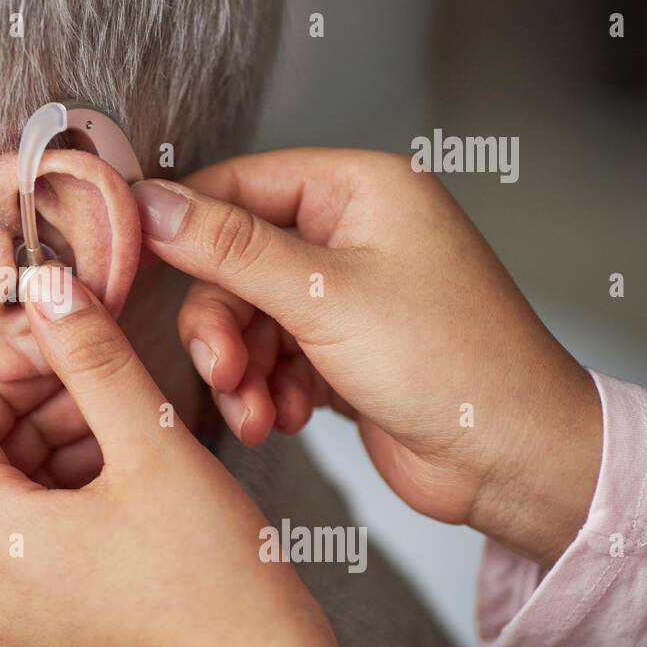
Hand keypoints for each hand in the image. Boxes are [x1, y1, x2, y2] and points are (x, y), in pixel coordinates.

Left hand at [0, 267, 352, 646]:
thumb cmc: (220, 585)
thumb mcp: (155, 446)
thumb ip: (95, 358)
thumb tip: (50, 289)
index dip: (2, 382)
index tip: (60, 362)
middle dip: (35, 419)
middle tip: (103, 396)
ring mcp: (16, 633)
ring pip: (10, 516)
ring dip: (56, 464)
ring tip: (129, 443)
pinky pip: (34, 564)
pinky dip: (68, 517)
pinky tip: (133, 498)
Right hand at [133, 148, 602, 566]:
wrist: (514, 463)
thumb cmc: (455, 365)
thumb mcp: (325, 297)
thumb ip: (229, 248)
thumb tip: (153, 204)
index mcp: (359, 189)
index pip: (239, 183)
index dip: (183, 223)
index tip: (132, 260)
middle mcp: (349, 233)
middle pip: (234, 261)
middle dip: (222, 325)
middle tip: (222, 371)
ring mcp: (344, 293)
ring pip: (246, 316)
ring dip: (240, 369)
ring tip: (257, 412)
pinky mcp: (338, 348)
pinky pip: (269, 356)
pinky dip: (265, 390)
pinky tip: (283, 419)